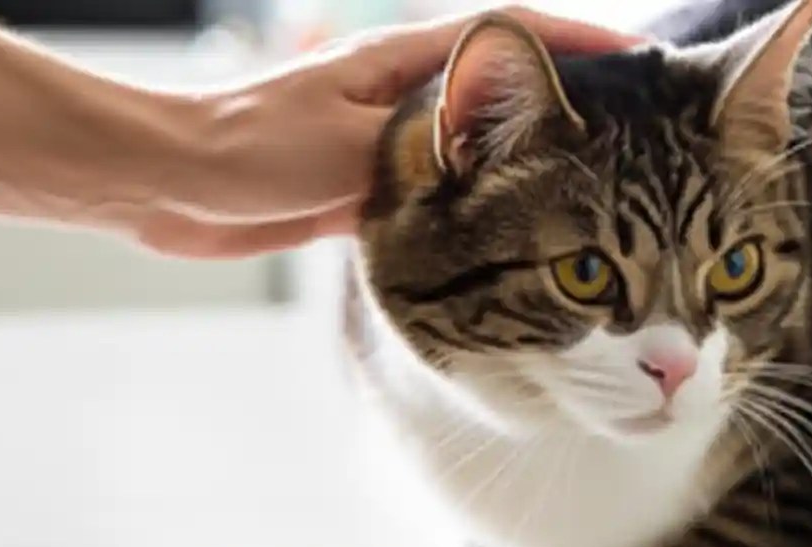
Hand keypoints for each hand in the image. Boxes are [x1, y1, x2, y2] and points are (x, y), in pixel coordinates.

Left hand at [137, 5, 642, 257]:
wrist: (170, 182)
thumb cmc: (250, 146)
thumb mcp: (350, 140)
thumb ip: (425, 141)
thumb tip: (502, 140)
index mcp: (401, 64)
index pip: (509, 36)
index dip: (578, 40)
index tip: (642, 57)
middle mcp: (399, 99)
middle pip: (500, 94)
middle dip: (564, 106)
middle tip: (630, 136)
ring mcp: (381, 146)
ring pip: (470, 154)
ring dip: (519, 167)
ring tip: (585, 191)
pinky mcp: (358, 193)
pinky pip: (431, 202)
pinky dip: (467, 216)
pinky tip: (502, 244)